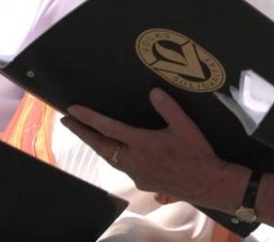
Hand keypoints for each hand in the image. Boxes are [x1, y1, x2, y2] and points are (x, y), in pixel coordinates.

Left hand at [62, 88, 248, 211]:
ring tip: (88, 136)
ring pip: (110, 158)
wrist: (205, 183)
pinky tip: (117, 153)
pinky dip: (114, 156)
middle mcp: (134, 159)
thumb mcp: (185, 125)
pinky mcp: (143, 182)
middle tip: (67, 122)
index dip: (88, 119)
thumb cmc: (196, 152)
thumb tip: (153, 92)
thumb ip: (168, 107)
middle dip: (82, 133)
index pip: (107, 128)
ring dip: (97, 145)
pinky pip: (123, 167)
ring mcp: (136, 173)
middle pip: (101, 145)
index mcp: (141, 142)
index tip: (71, 112)